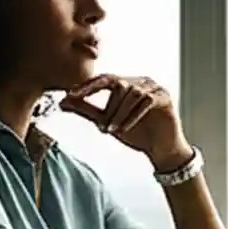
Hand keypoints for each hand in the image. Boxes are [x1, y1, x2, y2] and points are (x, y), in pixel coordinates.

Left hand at [59, 75, 188, 164]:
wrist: (161, 150)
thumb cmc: (136, 133)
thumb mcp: (107, 121)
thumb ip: (86, 110)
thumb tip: (63, 102)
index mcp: (126, 83)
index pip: (104, 78)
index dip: (87, 86)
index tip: (70, 95)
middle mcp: (140, 81)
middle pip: (119, 85)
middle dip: (109, 108)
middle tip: (102, 127)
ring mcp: (154, 88)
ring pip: (132, 94)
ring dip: (120, 114)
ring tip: (113, 130)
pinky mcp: (164, 98)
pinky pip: (147, 101)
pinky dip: (133, 116)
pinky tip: (125, 129)